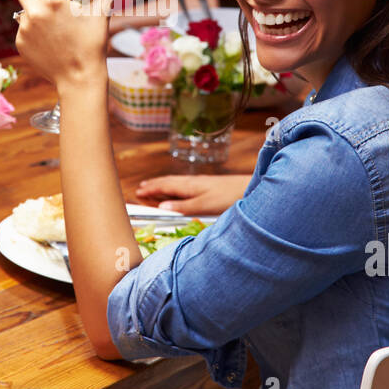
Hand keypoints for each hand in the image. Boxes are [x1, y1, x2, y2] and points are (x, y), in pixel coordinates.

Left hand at [15, 0, 115, 91]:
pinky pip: (22, 28)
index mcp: (52, 0)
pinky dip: (32, 29)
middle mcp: (34, 12)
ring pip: (22, 10)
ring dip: (33, 10)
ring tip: (51, 21)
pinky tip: (48, 37)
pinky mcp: (20, 43)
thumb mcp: (102, 12)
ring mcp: (24, 29)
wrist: (79, 77)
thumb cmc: (93, 42)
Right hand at [134, 174, 249, 214]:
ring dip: (163, 185)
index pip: (164, 186)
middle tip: (140, 188)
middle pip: (168, 182)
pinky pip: (184, 185)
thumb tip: (162, 206)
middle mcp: (192, 182)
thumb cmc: (228, 197)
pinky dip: (174, 187)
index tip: (137, 192)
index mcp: (189, 186)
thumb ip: (183, 206)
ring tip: (154, 186)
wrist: (250, 188)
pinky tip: (178, 189)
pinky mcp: (208, 186)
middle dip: (154, 185)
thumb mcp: (204, 205)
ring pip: (176, 183)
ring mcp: (200, 183)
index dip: (151, 189)